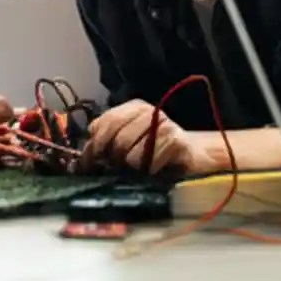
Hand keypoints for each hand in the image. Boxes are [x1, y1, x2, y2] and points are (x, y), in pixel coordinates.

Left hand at [81, 100, 216, 174]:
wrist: (196, 156)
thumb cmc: (158, 152)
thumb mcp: (130, 141)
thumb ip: (107, 140)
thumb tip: (84, 155)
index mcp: (134, 108)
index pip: (104, 123)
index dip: (94, 146)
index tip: (89, 164)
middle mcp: (149, 111)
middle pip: (116, 139)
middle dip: (113, 159)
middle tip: (117, 170)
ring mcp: (164, 125)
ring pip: (130, 154)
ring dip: (131, 169)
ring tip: (138, 171)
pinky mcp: (176, 142)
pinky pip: (148, 163)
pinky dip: (148, 172)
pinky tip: (154, 172)